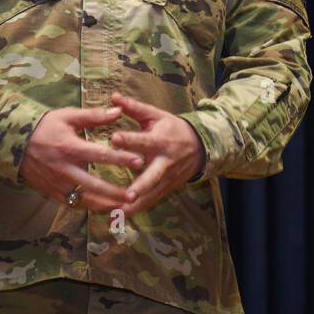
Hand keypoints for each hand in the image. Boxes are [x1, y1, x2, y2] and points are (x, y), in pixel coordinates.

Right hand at [20, 106, 140, 211]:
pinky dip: (89, 207)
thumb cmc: (44, 126)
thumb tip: (118, 111)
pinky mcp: (52, 193)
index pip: (101, 155)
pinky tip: (103, 208)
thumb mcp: (68, 116)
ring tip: (122, 207)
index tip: (139, 162)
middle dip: (115, 193)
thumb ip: (94, 116)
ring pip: (84, 200)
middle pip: (94, 185)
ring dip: (104, 205)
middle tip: (134, 196)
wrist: (14, 142)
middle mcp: (64, 169)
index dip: (121, 159)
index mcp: (70, 147)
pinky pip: (73, 204)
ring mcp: (57, 184)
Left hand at [107, 92, 206, 217]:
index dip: (129, 140)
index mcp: (161, 140)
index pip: (143, 140)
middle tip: (127, 194)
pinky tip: (121, 217)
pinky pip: (151, 202)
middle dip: (141, 186)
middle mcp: (165, 162)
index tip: (113, 139)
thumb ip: (133, 107)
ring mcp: (167, 178)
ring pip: (151, 194)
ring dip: (136, 204)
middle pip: (153, 176)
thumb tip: (113, 95)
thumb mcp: (155, 115)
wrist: (200, 147)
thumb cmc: (171, 128)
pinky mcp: (167, 189)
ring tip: (118, 213)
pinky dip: (137, 210)